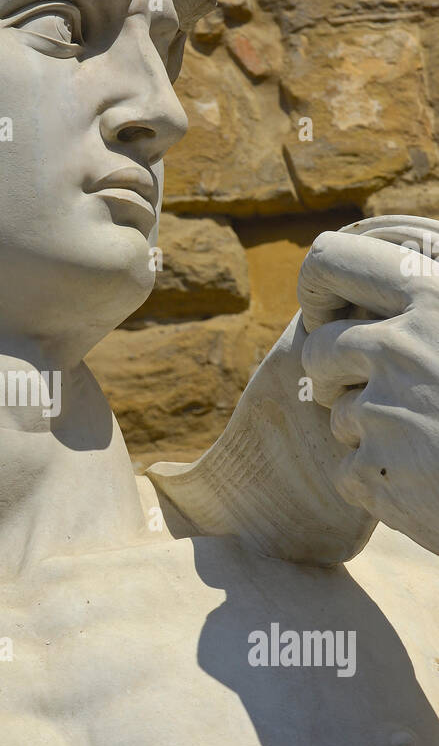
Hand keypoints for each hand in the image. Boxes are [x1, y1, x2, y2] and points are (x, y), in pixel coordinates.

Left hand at [299, 227, 438, 555]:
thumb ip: (430, 307)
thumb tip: (380, 275)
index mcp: (435, 298)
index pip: (332, 262)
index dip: (318, 288)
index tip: (328, 311)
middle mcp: (400, 348)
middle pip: (318, 349)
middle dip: (336, 375)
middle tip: (386, 395)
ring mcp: (381, 412)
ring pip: (338, 414)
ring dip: (371, 433)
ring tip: (429, 443)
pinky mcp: (370, 472)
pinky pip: (349, 470)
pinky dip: (381, 483)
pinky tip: (427, 483)